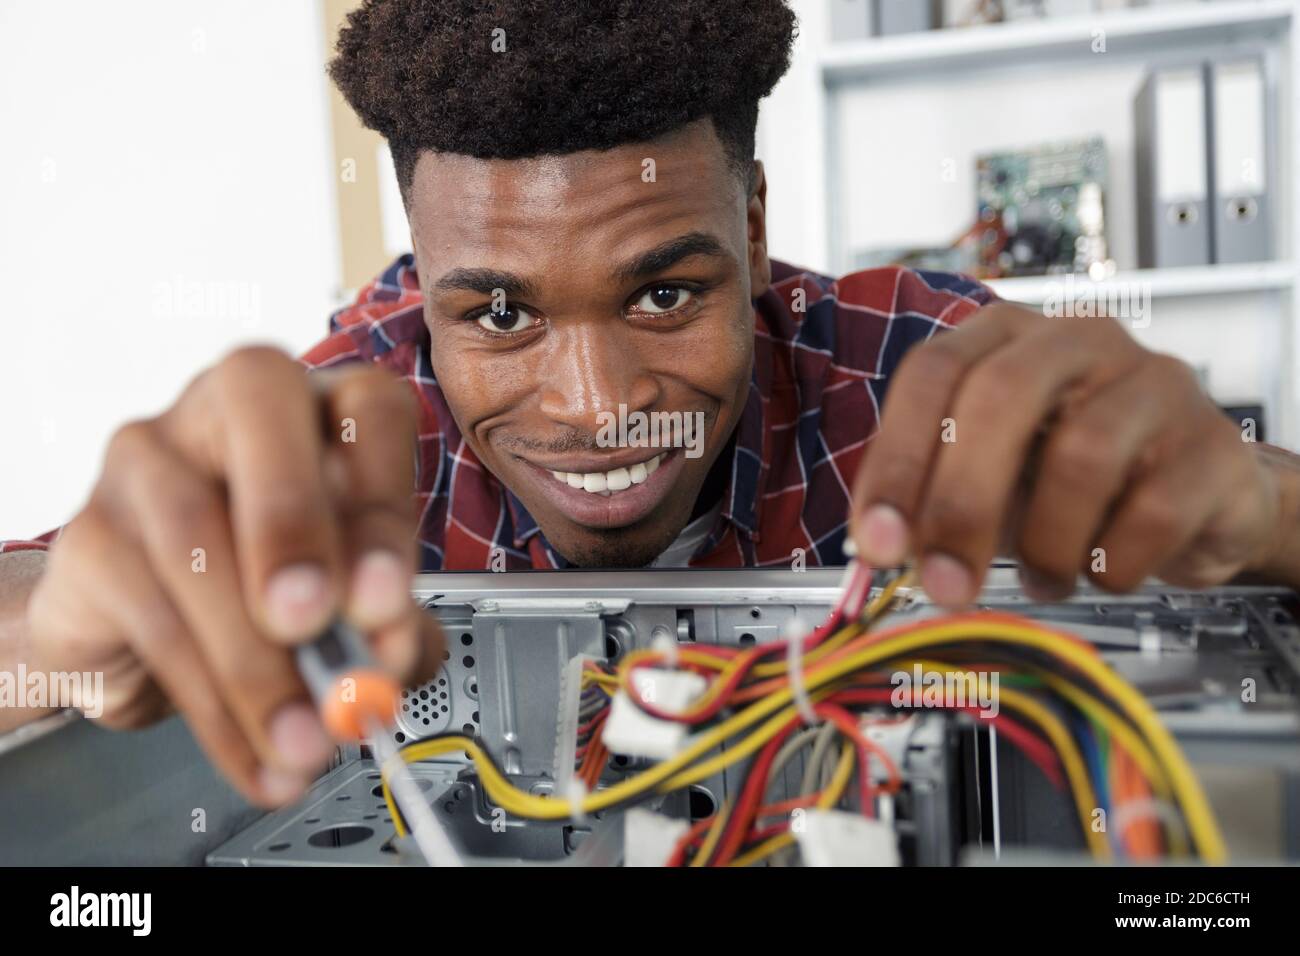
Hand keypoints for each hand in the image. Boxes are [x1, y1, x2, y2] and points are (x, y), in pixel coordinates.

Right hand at [26, 347, 442, 806]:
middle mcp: (232, 407)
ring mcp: (149, 458)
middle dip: (292, 521)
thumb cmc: (267, 589)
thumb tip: (391, 655)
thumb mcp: (354, 603)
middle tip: (313, 622)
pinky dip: (215, 703)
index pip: (368, 407)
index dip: (383, 500)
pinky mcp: (90, 535)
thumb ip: (389, 623)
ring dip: (258, 658)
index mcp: (321, 407)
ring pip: (195, 533)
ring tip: (306, 735)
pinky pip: (152, 615)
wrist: (145, 634)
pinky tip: (254, 749)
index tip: (387, 600)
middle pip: (258, 402)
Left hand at [849, 301, 1284, 604]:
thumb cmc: (1072, 480)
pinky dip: (1114, 563)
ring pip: (1080, 458)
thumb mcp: (988, 477)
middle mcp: (1079, 340)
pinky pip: (1152, 512)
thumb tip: (881, 547)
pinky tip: (1104, 569)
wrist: (1196, 496)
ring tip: (1046, 576)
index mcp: (1006, 337)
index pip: (933, 373)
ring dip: (1048, 544)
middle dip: (961, 504)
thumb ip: (931, 498)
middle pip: (1001, 397)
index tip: (877, 543)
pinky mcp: (1213, 443)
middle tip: (944, 584)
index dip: (897, 461)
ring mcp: (1154, 383)